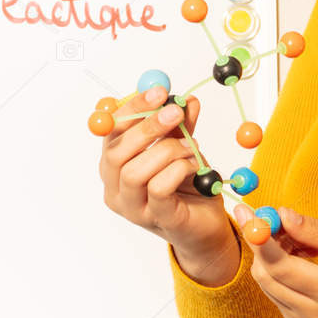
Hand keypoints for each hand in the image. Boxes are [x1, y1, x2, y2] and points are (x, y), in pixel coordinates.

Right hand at [98, 86, 231, 258]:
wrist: (205, 225)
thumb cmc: (185, 186)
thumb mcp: (181, 147)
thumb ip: (181, 126)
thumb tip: (186, 101)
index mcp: (113, 163)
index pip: (112, 130)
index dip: (133, 108)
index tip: (159, 92)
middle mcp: (114, 187)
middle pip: (116, 152)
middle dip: (147, 127)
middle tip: (175, 113)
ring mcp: (132, 208)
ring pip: (135, 172)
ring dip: (168, 151)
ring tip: (192, 147)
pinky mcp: (155, 219)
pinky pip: (158, 189)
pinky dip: (178, 169)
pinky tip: (194, 165)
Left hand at [233, 205, 317, 317]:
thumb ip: (314, 230)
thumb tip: (281, 215)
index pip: (279, 266)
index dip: (258, 237)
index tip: (245, 212)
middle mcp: (311, 312)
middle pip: (265, 274)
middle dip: (264, 241)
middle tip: (278, 219)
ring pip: (266, 281)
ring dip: (272, 254)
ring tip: (302, 240)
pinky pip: (274, 289)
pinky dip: (279, 267)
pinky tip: (302, 256)